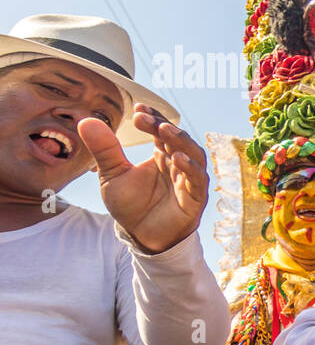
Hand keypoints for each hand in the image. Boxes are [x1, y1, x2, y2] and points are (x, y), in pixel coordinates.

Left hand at [79, 105, 208, 252]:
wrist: (141, 236)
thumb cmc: (131, 205)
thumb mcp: (112, 175)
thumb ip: (104, 149)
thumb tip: (86, 121)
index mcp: (161, 156)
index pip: (161, 131)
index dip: (153, 118)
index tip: (138, 108)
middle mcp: (178, 165)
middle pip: (178, 139)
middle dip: (164, 126)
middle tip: (145, 118)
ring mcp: (188, 180)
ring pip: (194, 154)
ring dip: (181, 141)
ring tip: (164, 131)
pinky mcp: (195, 199)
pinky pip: (198, 180)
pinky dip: (190, 168)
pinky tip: (177, 158)